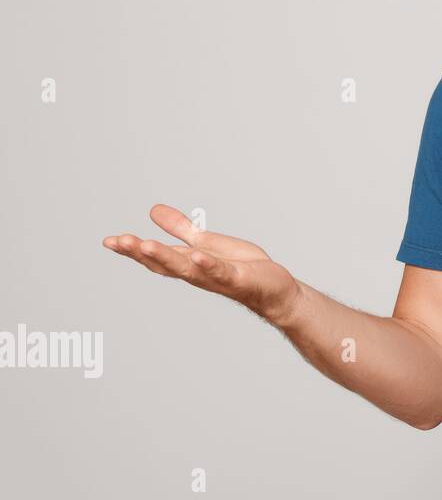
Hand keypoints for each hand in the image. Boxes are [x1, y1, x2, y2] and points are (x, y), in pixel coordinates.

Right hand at [103, 204, 301, 325]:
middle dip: (141, 253)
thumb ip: (182, 229)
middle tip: (119, 242)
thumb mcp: (206, 242)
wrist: (273, 289)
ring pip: (187, 268)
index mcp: (188, 262)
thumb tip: (153, 210)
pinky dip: (208, 265)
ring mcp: (216, 277)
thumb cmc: (241, 268)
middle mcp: (197, 273)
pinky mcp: (238, 278)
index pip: (156, 257)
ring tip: (146, 245)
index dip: (132, 250)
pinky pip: (220, 272)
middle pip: (164, 263)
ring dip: (166, 258)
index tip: (109, 241)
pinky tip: (196, 255)